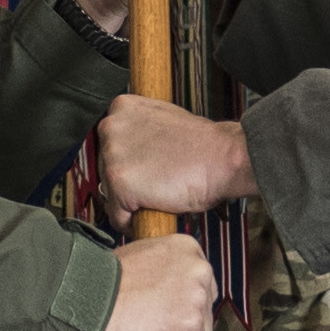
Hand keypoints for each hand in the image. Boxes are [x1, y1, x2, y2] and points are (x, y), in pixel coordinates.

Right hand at [93, 231, 216, 330]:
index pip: (202, 280)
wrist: (89, 300)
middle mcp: (199, 271)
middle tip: (156, 322)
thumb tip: (170, 284)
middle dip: (185, 319)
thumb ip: (164, 266)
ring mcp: (196, 302)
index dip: (183, 298)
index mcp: (188, 248)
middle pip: (206, 307)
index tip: (166, 306)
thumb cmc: (103, 281)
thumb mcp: (140, 255)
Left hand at [99, 92, 251, 216]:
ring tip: (159, 195)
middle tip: (157, 184)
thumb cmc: (203, 146)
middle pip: (106, 168)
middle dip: (128, 182)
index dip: (130, 162)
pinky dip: (133, 222)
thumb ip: (141, 129)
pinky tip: (153, 212)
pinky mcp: (119, 183)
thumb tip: (131, 148)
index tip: (146, 170)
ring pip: (110, 193)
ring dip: (132, 201)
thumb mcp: (164, 120)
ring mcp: (112, 155)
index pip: (111, 144)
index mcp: (122, 108)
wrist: (223, 159)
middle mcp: (111, 127)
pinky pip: (117, 216)